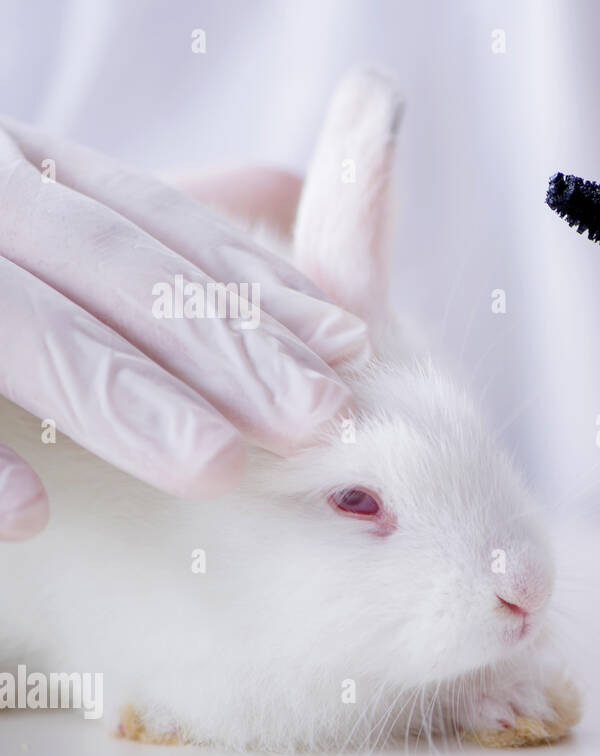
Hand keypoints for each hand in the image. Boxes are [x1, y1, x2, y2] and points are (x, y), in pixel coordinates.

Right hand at [0, 121, 370, 540]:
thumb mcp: (39, 236)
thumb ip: (127, 237)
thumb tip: (281, 227)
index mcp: (22, 175)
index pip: (156, 229)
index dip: (256, 289)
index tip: (348, 348)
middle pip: (109, 268)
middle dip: (220, 346)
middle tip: (318, 418)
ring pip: (19, 323)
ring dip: (118, 395)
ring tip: (214, 465)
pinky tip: (29, 518)